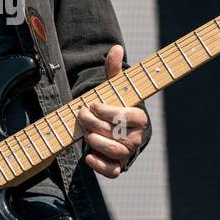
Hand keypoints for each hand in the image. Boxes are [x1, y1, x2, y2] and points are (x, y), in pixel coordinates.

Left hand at [77, 44, 148, 178]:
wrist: (112, 130)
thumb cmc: (114, 107)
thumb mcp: (114, 88)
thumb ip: (114, 71)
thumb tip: (116, 48)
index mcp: (139, 118)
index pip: (131, 116)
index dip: (111, 111)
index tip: (93, 104)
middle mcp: (136, 137)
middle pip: (119, 133)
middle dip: (95, 123)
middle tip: (81, 115)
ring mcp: (128, 153)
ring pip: (116, 151)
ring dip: (97, 141)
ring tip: (85, 132)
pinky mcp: (117, 166)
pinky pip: (112, 171)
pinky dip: (99, 165)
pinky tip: (87, 155)